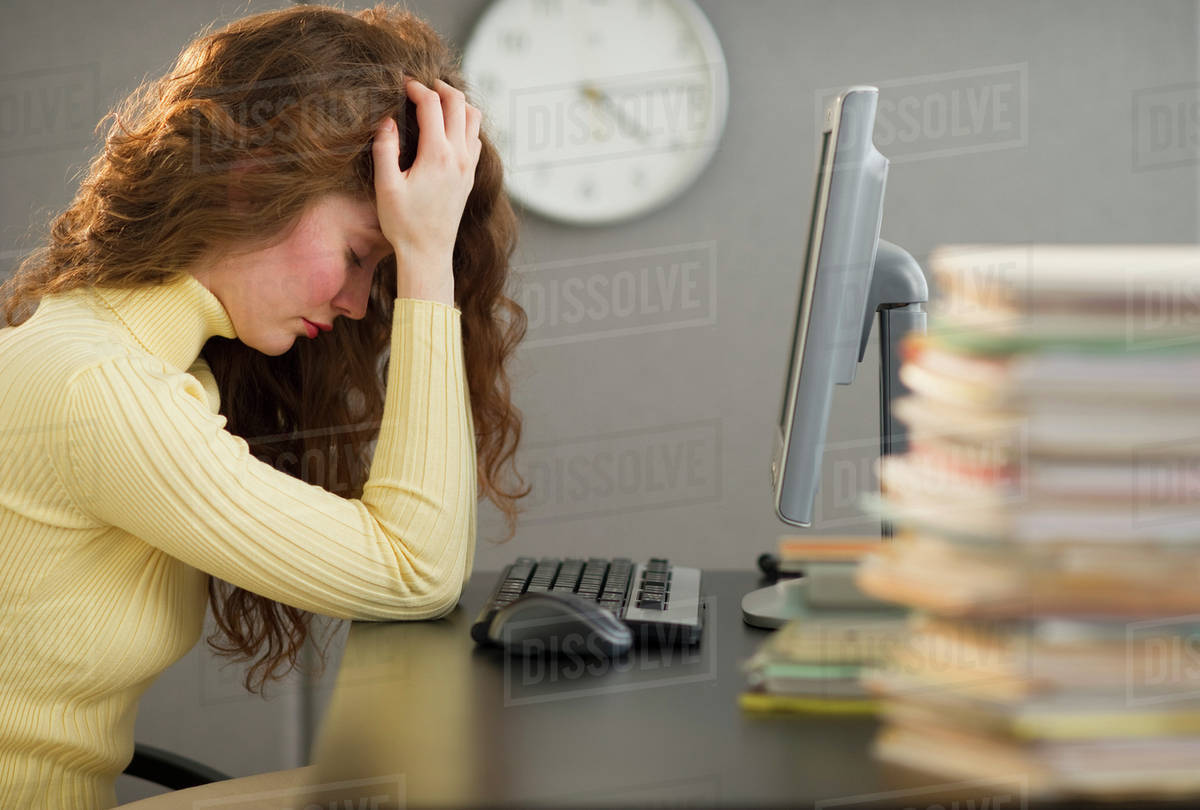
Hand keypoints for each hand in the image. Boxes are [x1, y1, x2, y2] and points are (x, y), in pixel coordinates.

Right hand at [372, 78, 482, 305]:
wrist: (428, 254)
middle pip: (459, 104)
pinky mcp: (470, 176)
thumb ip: (385, 149)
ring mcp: (468, 166)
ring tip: (438, 101)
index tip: (402, 84)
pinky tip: (449, 129)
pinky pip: (476, 139)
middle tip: (422, 85)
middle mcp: (458, 156)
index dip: (416, 88)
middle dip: (441, 87)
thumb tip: (386, 121)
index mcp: (436, 155)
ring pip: (474, 119)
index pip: (432, 105)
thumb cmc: (404, 224)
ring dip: (458, 103)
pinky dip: (466, 124)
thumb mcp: (385, 186)